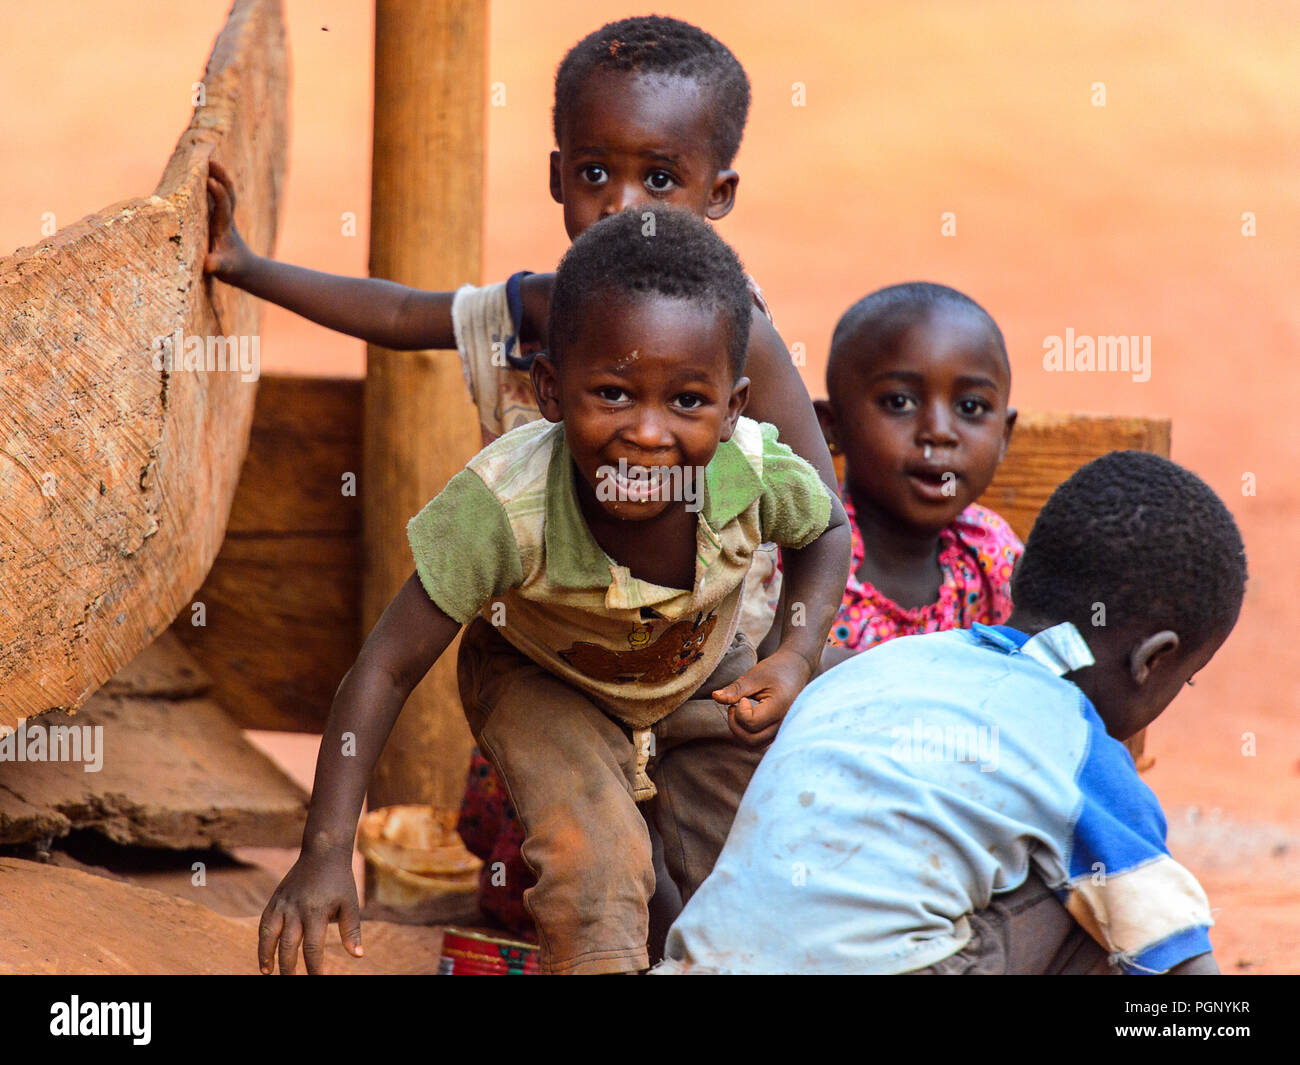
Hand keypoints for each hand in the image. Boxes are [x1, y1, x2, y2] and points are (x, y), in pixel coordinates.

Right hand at [204, 158, 252, 279]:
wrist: (247, 270)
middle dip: (221, 177)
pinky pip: (220, 196)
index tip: (209, 180)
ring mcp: (226, 217)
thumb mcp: (223, 269)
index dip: (218, 194)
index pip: (224, 207)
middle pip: (228, 193)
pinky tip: (207, 174)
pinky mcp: (222, 218)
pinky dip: (215, 184)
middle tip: (209, 160)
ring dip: (219, 176)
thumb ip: (217, 265)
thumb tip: (209, 264)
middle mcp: (227, 219)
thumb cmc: (232, 269)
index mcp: (225, 228)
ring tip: (209, 160)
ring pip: (226, 192)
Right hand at [258, 848, 363, 974]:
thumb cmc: (340, 881)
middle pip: (288, 946)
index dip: (314, 968)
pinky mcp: (275, 899)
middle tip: (292, 981)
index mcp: (316, 911)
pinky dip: (262, 940)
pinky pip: (264, 923)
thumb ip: (351, 930)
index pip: (312, 948)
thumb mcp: (350, 904)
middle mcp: (296, 909)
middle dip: (289, 968)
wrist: (323, 852)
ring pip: (270, 934)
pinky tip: (265, 955)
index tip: (317, 980)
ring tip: (268, 973)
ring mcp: (283, 903)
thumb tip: (358, 956)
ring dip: (267, 956)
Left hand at [711, 648, 810, 746]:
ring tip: (740, 711)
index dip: (740, 712)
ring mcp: (781, 730)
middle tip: (734, 705)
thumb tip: (715, 697)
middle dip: (735, 725)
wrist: (796, 669)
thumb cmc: (776, 670)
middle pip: (751, 740)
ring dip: (739, 731)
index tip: (743, 698)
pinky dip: (746, 733)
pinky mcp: (777, 732)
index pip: (752, 723)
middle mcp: (783, 724)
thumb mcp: (754, 676)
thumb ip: (735, 689)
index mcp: (780, 708)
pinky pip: (758, 742)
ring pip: (753, 745)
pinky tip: (746, 717)